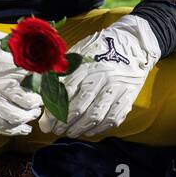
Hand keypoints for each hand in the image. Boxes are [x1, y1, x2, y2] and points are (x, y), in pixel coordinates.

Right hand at [0, 23, 41, 135]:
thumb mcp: (2, 42)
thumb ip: (21, 50)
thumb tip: (40, 56)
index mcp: (7, 66)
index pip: (33, 77)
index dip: (42, 80)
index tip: (46, 81)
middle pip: (26, 101)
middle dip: (36, 104)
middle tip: (39, 103)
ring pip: (13, 116)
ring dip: (26, 118)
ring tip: (32, 115)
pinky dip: (11, 130)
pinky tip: (21, 128)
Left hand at [45, 15, 160, 138]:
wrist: (133, 43)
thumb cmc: (100, 49)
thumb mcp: (79, 52)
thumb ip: (61, 70)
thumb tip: (42, 91)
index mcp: (85, 65)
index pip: (65, 93)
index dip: (53, 111)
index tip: (46, 123)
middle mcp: (101, 77)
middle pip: (79, 107)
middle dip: (64, 124)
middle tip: (56, 130)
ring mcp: (115, 88)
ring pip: (95, 116)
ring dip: (79, 129)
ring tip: (70, 133)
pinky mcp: (127, 97)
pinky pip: (112, 118)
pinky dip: (99, 129)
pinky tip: (89, 131)